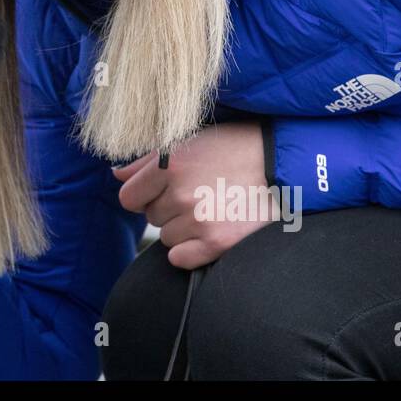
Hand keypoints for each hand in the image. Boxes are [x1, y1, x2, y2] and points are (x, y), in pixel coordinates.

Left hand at [110, 121, 273, 269]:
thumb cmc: (235, 148)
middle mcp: (180, 193)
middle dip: (169, 208)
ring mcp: (198, 220)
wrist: (284, 167)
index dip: (144, 195)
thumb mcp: (190, 142)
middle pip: (151, 217)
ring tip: (213, 208)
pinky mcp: (216, 244)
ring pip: (167, 237)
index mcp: (169, 164)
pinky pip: (179, 258)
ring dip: (183, 228)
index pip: (128, 197)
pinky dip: (191, 251)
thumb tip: (116, 175)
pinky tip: (211, 231)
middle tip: (201, 193)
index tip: (165, 190)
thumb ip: (146, 161)